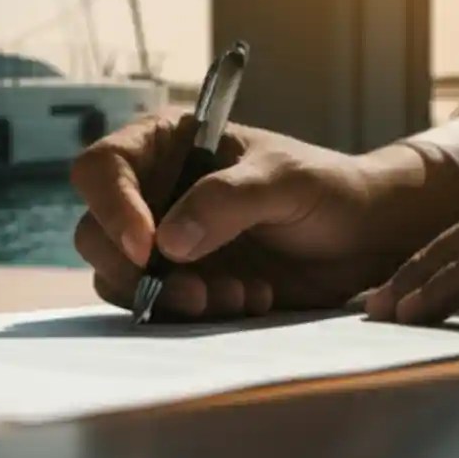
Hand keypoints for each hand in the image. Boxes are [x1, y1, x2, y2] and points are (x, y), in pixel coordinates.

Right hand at [70, 114, 458, 317]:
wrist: (363, 238)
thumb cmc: (326, 188)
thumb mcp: (283, 181)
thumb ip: (225, 201)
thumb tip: (167, 244)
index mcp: (164, 145)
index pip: (100, 169)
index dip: (112, 208)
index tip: (149, 248)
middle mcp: (151, 192)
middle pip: (95, 233)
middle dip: (137, 271)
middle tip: (194, 292)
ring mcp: (162, 242)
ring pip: (120, 278)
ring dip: (171, 298)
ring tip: (238, 296)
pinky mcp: (181, 283)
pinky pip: (158, 306)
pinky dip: (196, 313)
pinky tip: (251, 299)